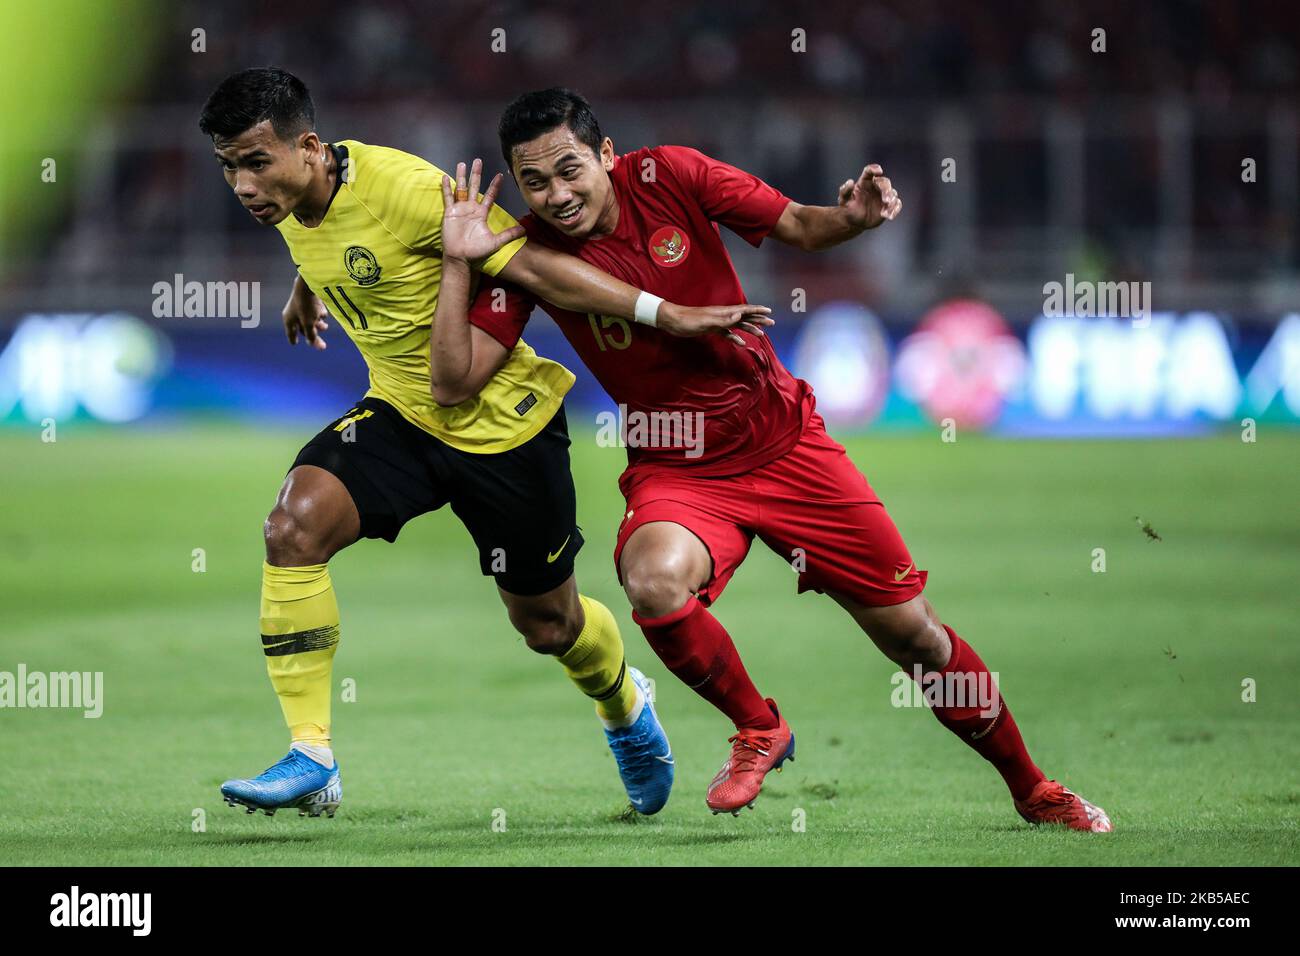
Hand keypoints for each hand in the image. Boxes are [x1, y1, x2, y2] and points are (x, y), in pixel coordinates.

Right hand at [283, 281, 327, 349]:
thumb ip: (311, 335)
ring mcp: (301, 305)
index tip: (294, 343)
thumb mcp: (309, 324)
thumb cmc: (306, 306)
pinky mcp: (310, 299)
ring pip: (311, 319)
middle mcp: (293, 313)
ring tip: (324, 326)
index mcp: (288, 319)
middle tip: (323, 346)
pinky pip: (316, 310)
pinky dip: (320, 312)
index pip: (290, 333)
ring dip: (319, 324)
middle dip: (313, 334)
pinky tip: (322, 310)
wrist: (310, 284)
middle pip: (304, 328)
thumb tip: (313, 344)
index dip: (293, 338)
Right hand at [439, 158, 525, 260]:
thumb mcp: (495, 242)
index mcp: (481, 213)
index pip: (489, 195)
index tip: (500, 175)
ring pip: (460, 188)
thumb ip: (508, 235)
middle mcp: (471, 208)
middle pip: (474, 186)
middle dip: (476, 174)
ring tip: (462, 163)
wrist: (460, 257)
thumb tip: (524, 231)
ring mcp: (460, 209)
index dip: (494, 185)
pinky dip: (446, 188)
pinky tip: (445, 177)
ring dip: (461, 176)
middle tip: (478, 160)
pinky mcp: (449, 212)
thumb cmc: (476, 251)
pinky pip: (448, 197)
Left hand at [658, 302, 774, 345]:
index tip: (769, 312)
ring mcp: (717, 322)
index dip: (757, 311)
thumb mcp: (706, 321)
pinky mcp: (711, 329)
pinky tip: (741, 343)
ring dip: (749, 329)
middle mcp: (722, 316)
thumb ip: (723, 320)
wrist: (672, 321)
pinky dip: (735, 338)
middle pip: (744, 317)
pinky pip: (727, 334)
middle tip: (771, 323)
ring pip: (738, 325)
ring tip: (761, 334)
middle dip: (758, 320)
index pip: (744, 310)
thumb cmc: (687, 320)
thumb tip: (740, 315)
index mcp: (723, 312)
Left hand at [838, 163, 901, 228]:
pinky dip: (895, 209)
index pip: (869, 171)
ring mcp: (883, 195)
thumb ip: (845, 191)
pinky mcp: (888, 205)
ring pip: (892, 193)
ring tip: (884, 213)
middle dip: (886, 190)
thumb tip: (850, 182)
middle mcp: (876, 186)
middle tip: (885, 200)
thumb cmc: (848, 208)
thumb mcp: (843, 200)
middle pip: (885, 182)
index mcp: (864, 181)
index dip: (874, 169)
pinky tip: (889, 216)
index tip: (879, 171)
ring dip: (891, 201)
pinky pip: (896, 204)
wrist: (854, 222)